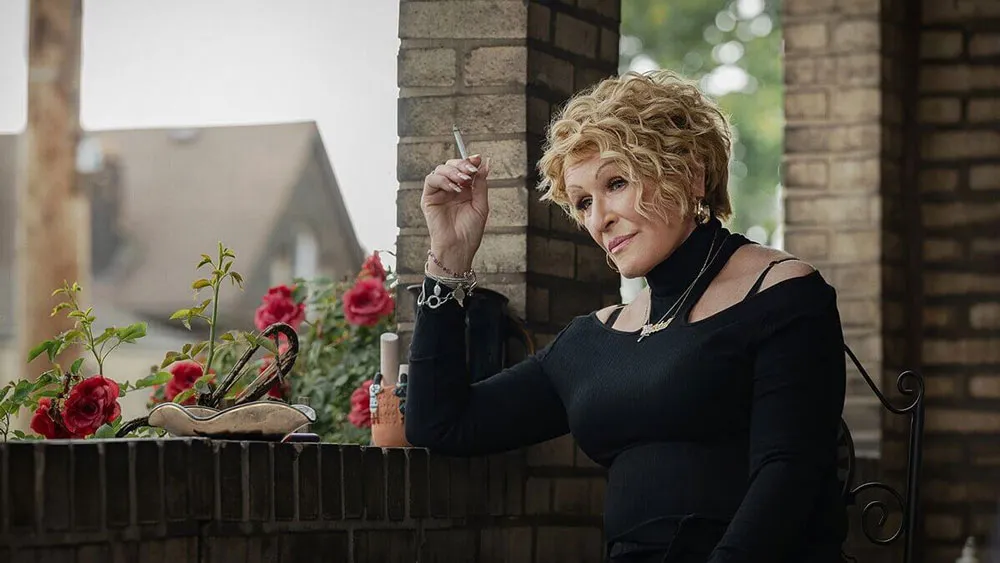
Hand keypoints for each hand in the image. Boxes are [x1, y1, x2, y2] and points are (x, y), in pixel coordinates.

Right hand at [421, 154, 489, 274]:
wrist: (459, 247)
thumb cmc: (470, 231)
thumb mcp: (481, 205)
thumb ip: (481, 184)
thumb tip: (485, 163)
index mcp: (464, 189)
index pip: (464, 168)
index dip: (470, 161)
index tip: (478, 159)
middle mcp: (451, 188)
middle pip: (451, 165)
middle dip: (462, 164)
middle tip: (471, 170)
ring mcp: (439, 192)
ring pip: (440, 169)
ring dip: (453, 171)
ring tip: (464, 181)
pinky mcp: (428, 198)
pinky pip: (431, 180)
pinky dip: (443, 180)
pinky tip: (454, 188)